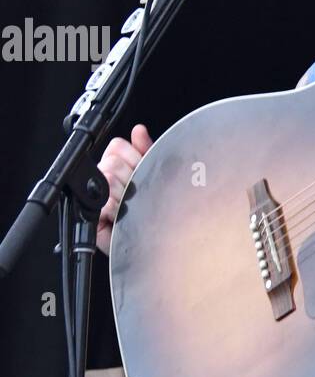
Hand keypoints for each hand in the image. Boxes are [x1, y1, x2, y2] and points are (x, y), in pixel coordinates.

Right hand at [95, 124, 153, 256]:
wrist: (159, 246)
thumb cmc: (156, 215)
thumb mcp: (156, 177)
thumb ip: (147, 151)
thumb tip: (138, 130)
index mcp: (120, 169)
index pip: (117, 146)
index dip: (132, 157)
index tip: (140, 171)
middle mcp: (106, 181)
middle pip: (112, 161)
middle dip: (130, 177)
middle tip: (137, 194)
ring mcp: (98, 199)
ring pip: (107, 175)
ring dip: (124, 193)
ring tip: (131, 207)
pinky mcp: (93, 218)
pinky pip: (101, 200)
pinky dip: (114, 207)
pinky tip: (122, 215)